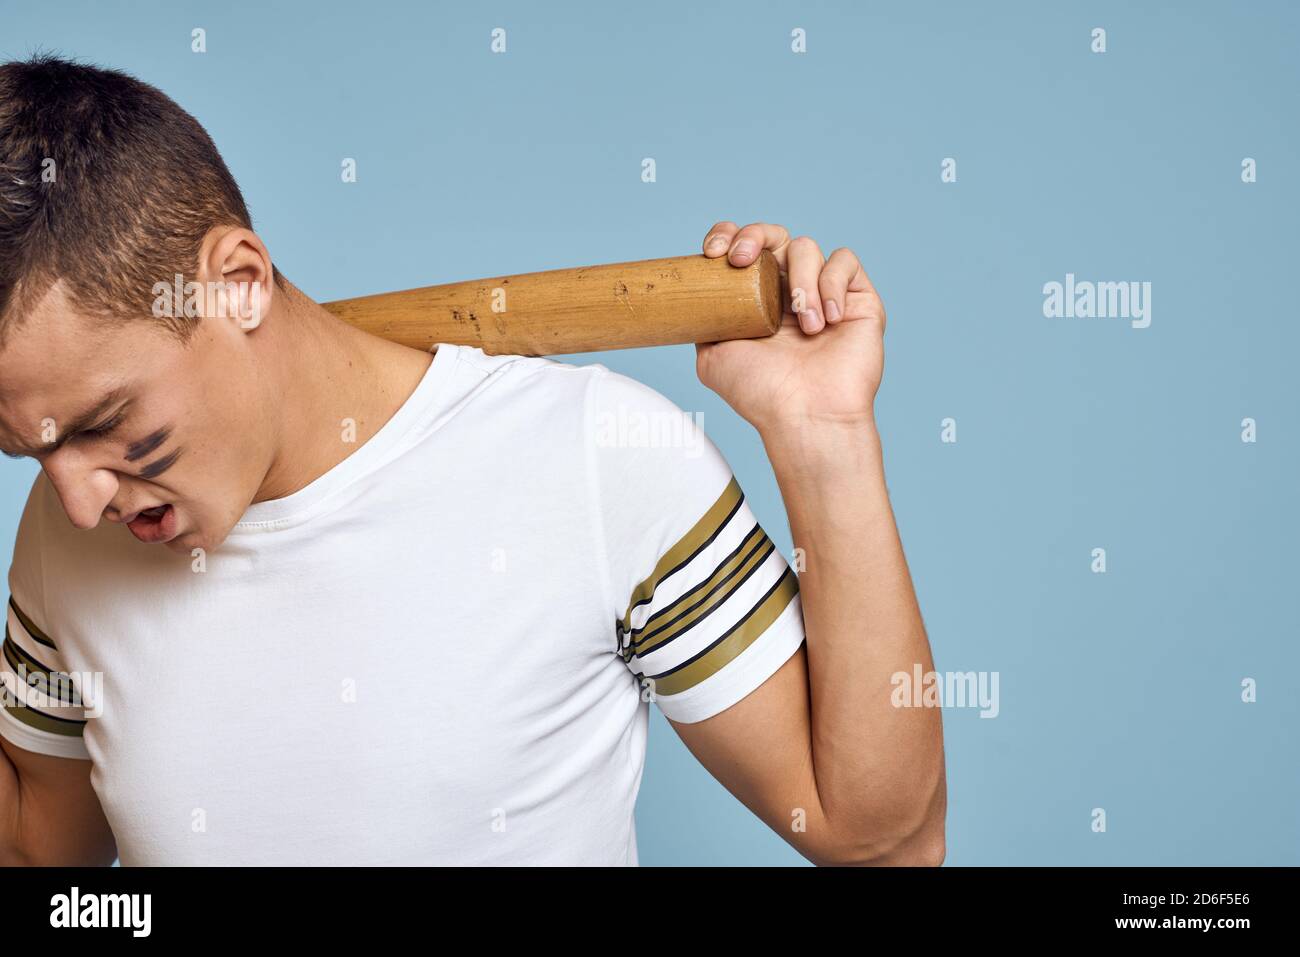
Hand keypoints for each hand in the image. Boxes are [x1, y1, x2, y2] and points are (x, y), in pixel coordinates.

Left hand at [695, 221, 885, 432]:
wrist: (806, 415)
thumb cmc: (762, 394)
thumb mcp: (712, 356)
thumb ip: (704, 320)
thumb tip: (691, 296)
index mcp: (756, 299)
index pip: (743, 249)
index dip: (728, 236)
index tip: (713, 253)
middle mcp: (788, 292)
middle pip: (773, 234)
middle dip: (755, 235)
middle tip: (742, 261)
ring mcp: (823, 292)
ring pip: (807, 247)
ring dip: (800, 282)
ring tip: (805, 327)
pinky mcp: (857, 297)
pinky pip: (844, 261)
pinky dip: (832, 284)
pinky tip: (829, 319)